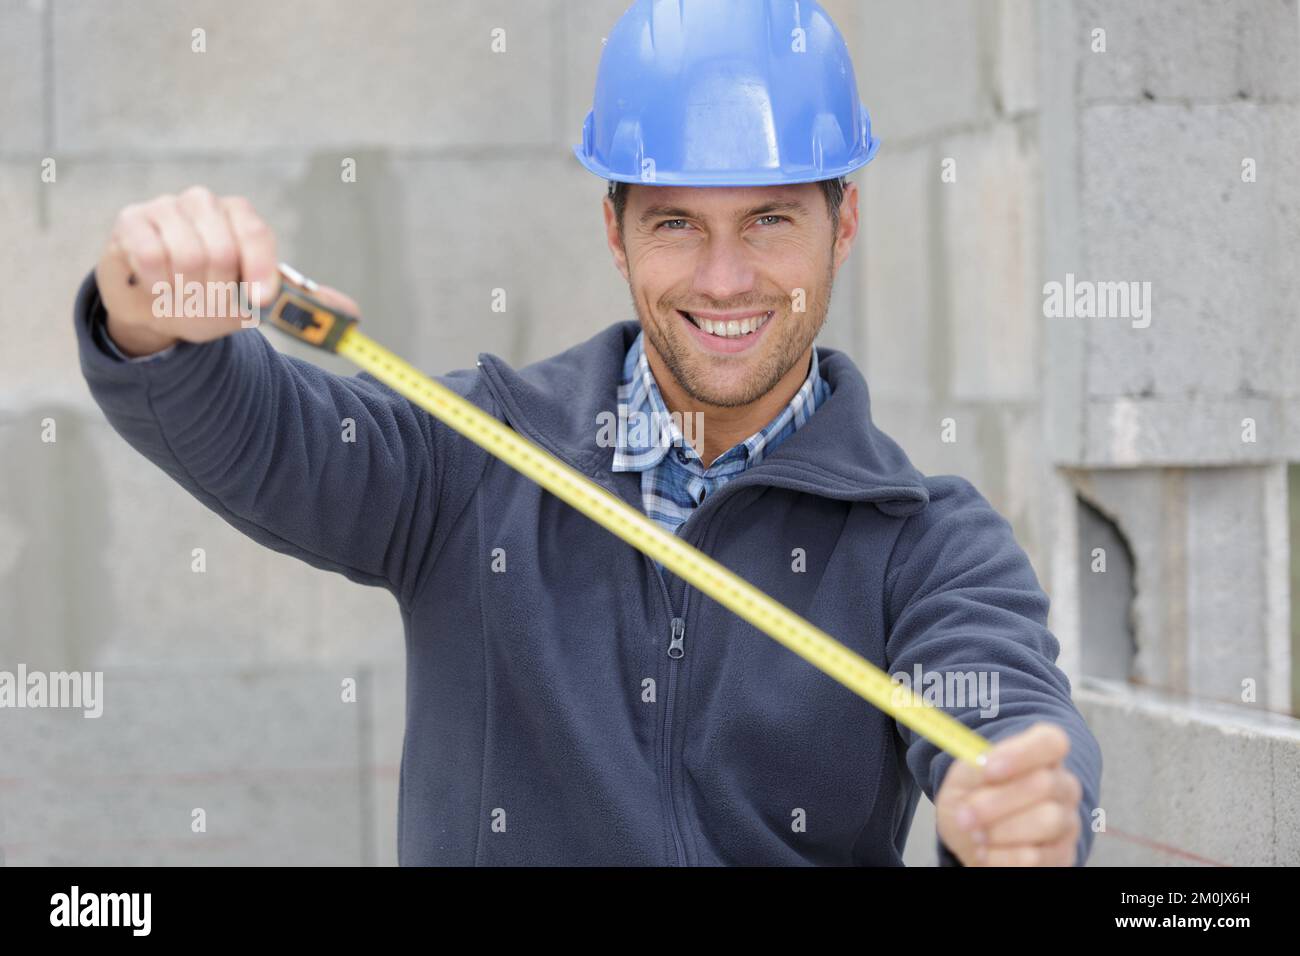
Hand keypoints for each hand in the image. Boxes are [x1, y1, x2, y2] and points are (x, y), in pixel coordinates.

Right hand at [95, 186, 282, 355]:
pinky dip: (157, 283)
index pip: (254, 234)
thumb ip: (251, 304)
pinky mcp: (131, 218)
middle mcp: (204, 203)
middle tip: (204, 303)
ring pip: (188, 256)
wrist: (146, 306)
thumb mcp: (232, 308)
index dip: (259, 268)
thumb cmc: (197, 299)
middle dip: (215, 291)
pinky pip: (151, 256)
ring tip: (179, 295)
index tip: (259, 300)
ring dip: (185, 291)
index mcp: (237, 216)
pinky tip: (155, 285)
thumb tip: (260, 301)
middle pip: (222, 253)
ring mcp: (166, 206)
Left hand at [935, 721, 1082, 865]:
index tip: (988, 769)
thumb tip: (985, 767)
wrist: (971, 836)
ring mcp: (1068, 821)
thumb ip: (975, 768)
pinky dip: (1002, 857)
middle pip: (1044, 784)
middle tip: (963, 816)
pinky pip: (1037, 857)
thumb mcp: (963, 777)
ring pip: (1046, 821)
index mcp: (1041, 754)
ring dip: (1000, 831)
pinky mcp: (1063, 855)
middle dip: (996, 803)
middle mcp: (1063, 785)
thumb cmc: (972, 797)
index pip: (1050, 741)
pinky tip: (986, 853)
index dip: (1021, 753)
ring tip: (975, 835)